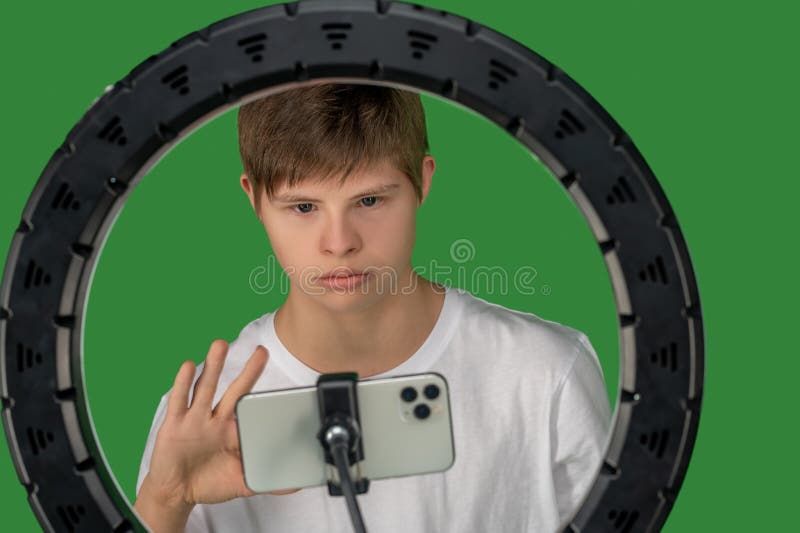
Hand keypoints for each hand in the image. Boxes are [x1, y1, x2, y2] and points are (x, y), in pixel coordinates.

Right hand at [139, 340, 299, 509]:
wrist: (176, 493)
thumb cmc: (209, 483)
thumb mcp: (241, 483)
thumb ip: (265, 480)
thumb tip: (295, 485)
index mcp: (233, 430)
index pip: (250, 406)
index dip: (264, 398)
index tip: (279, 384)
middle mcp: (216, 419)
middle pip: (234, 390)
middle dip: (248, 371)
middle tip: (262, 350)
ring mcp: (195, 419)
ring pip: (206, 388)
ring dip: (213, 366)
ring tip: (220, 344)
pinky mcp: (174, 424)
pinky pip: (180, 401)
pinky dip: (183, 383)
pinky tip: (188, 365)